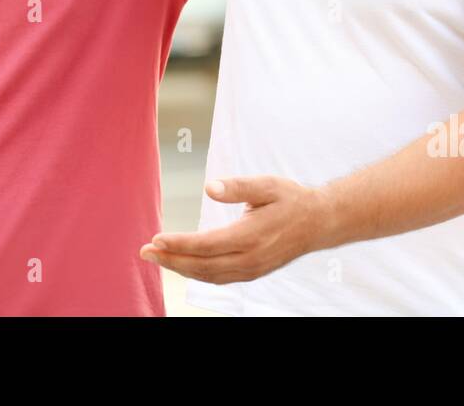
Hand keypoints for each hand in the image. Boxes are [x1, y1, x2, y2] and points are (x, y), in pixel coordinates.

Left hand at [140, 176, 331, 284]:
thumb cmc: (291, 200)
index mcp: (251, 236)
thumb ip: (238, 186)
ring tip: (157, 258)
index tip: (156, 239)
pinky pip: (219, 278)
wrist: (319, 223)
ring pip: (208, 276)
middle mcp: (250, 259)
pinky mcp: (253, 273)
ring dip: (180, 268)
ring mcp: (252, 270)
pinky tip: (183, 265)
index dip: (179, 244)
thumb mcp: (267, 185)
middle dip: (171, 260)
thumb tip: (210, 187)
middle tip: (144, 252)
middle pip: (202, 265)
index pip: (206, 245)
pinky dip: (197, 274)